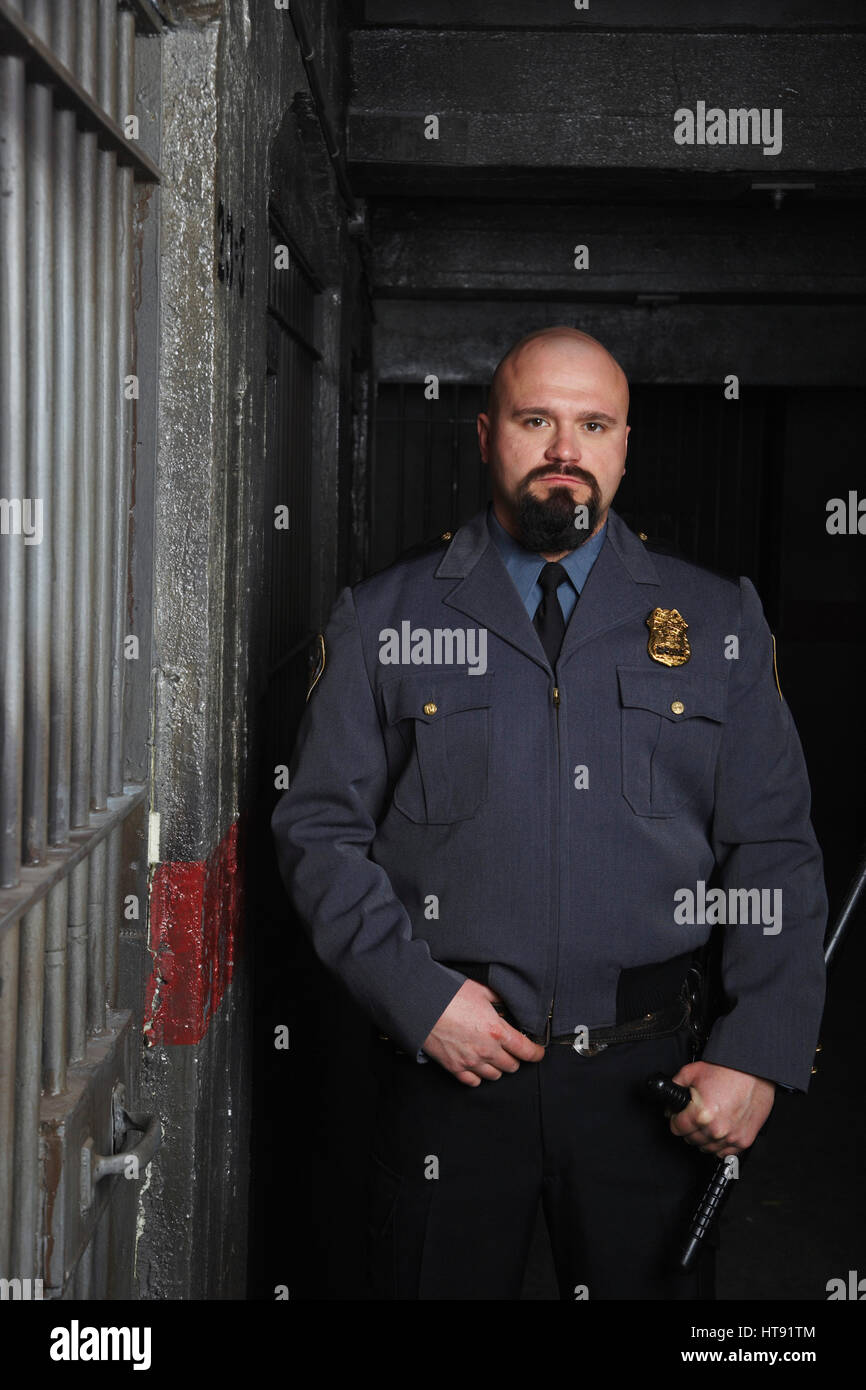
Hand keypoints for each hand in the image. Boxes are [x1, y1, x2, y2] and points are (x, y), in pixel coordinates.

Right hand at [422, 979, 545, 1086]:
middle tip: (512, 1049)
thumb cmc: (449, 994)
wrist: (420, 1006)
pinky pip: (473, 1081)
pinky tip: (477, 1066)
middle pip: (511, 1066)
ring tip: (494, 1056)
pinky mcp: (454, 1067)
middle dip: (515, 1058)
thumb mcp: (480, 989)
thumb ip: (498, 998)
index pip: (526, 1050)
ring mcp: (470, 1062)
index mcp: (497, 1031)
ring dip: (497, 1067)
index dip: (536, 1053)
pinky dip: (478, 1076)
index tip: (538, 1052)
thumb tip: (507, 1002)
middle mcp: (486, 1050)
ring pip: (494, 1075)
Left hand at [668, 1060, 775, 1156]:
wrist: (754, 1071)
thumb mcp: (692, 1072)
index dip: (675, 1119)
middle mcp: (716, 1129)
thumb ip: (675, 1087)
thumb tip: (669, 1102)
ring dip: (704, 1138)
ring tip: (708, 1123)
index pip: (676, 1128)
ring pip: (707, 1148)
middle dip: (689, 1128)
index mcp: (701, 1114)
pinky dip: (721, 1145)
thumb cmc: (728, 1070)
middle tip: (694, 1117)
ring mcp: (731, 1137)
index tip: (678, 1116)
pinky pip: (726, 1153)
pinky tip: (719, 1133)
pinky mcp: (744, 1140)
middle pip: (690, 1139)